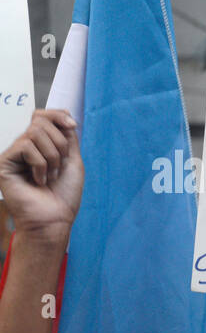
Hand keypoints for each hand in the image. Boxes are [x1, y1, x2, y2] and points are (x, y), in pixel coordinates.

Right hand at [0, 110, 82, 241]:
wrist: (55, 218)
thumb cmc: (64, 195)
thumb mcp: (72, 161)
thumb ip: (67, 137)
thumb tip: (64, 115)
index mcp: (41, 145)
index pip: (42, 116)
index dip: (57, 115)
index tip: (72, 125)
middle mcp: (25, 147)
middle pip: (41, 121)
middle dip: (60, 143)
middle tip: (61, 166)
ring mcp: (14, 154)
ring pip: (35, 132)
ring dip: (53, 156)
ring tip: (51, 176)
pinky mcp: (4, 162)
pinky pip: (26, 146)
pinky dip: (41, 164)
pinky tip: (39, 180)